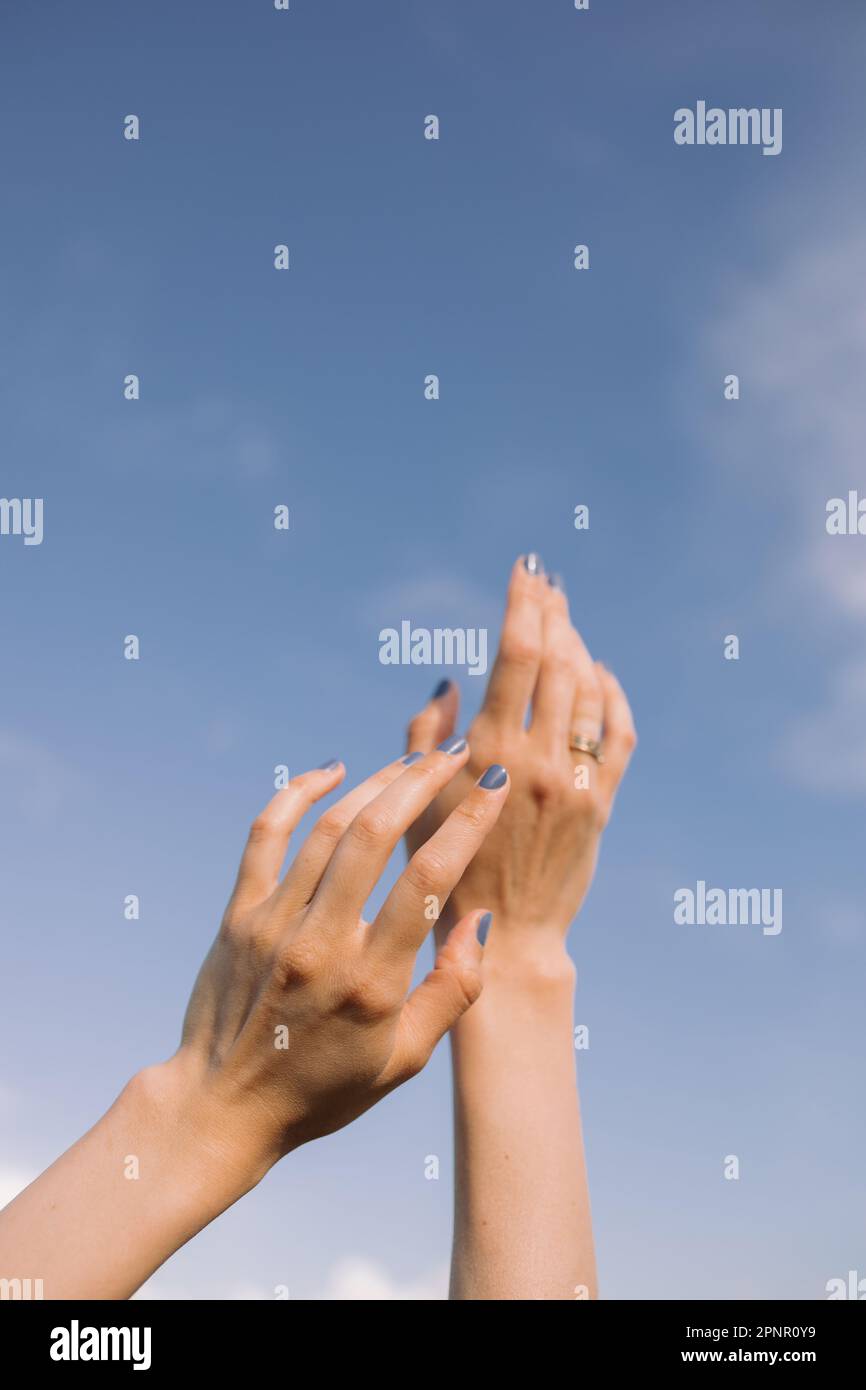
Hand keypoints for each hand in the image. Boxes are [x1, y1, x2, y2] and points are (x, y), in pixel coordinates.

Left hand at [173, 743, 508, 1178]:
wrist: (220, 1109)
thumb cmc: (323, 1090)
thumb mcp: (404, 1061)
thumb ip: (453, 992)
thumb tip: (479, 919)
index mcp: (371, 984)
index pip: (428, 882)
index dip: (466, 824)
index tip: (494, 785)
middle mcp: (321, 945)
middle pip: (375, 836)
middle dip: (421, 783)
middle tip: (455, 753)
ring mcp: (272, 925)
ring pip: (327, 828)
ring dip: (374, 784)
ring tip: (410, 760)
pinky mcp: (237, 915)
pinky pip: (266, 836)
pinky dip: (297, 794)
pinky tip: (331, 771)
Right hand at [404, 557, 634, 971]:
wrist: (504, 935)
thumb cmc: (442, 871)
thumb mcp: (415, 802)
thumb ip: (425, 737)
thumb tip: (447, 683)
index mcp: (486, 753)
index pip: (517, 655)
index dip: (524, 604)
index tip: (525, 569)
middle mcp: (536, 760)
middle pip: (557, 661)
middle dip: (553, 612)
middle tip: (547, 583)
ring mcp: (576, 781)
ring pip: (587, 690)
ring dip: (578, 647)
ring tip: (565, 620)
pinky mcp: (602, 803)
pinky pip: (619, 733)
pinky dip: (612, 696)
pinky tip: (600, 674)